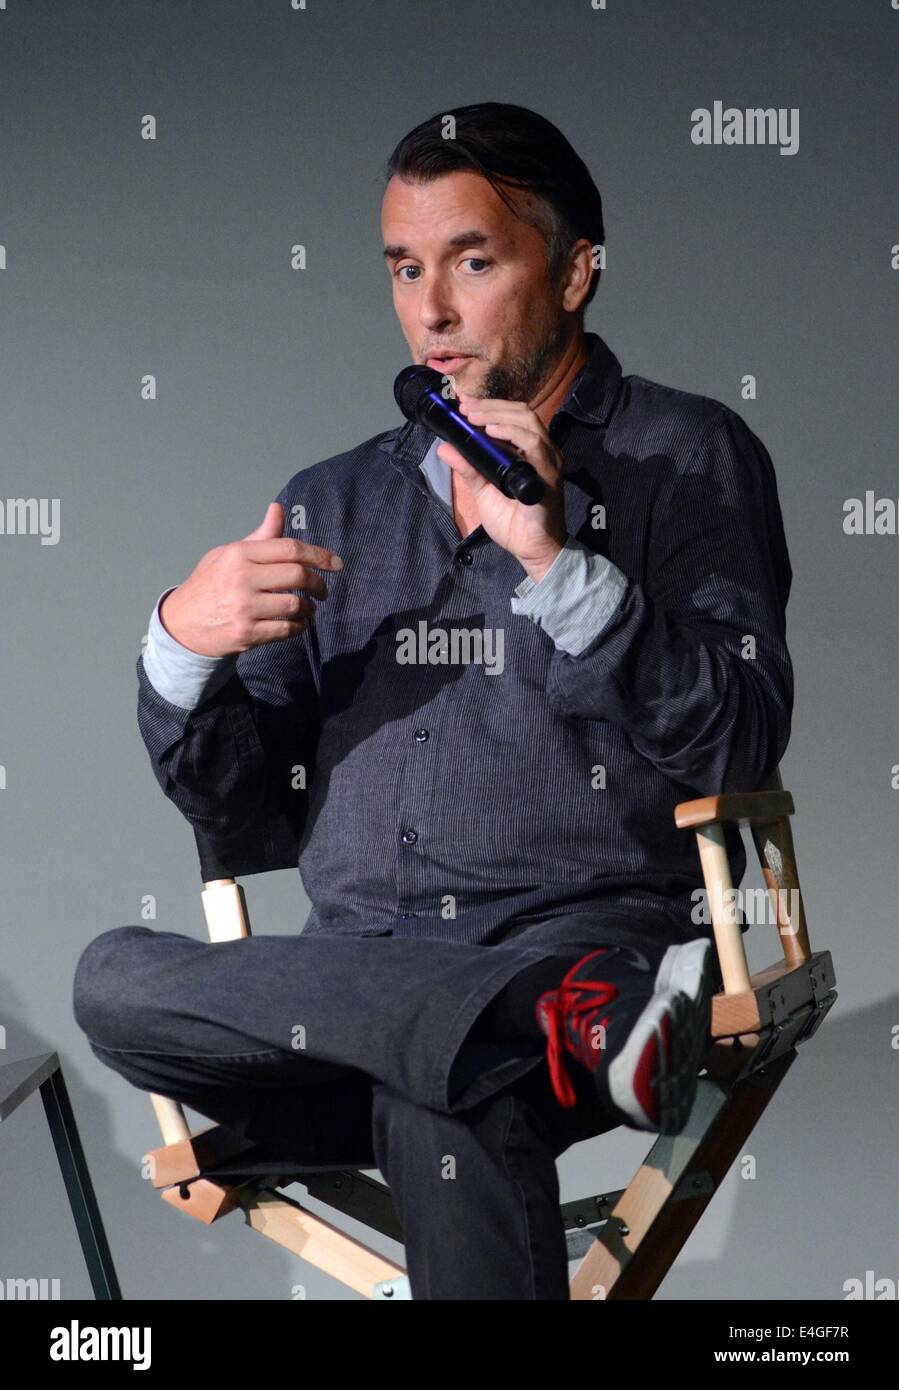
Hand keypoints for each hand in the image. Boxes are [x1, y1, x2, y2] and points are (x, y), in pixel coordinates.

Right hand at [158, 502, 343, 657]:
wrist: (180, 625)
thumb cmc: (208, 585)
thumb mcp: (227, 554)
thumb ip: (259, 537)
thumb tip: (278, 509)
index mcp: (239, 555)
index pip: (290, 549)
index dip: (319, 555)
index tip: (335, 563)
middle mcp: (242, 579)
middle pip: (298, 576)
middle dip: (318, 583)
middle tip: (322, 590)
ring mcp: (244, 608)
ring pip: (295, 605)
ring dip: (309, 608)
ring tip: (308, 608)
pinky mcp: (246, 634)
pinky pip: (286, 629)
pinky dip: (298, 627)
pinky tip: (296, 623)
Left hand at [436, 393, 568, 581]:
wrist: (530, 550)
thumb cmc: (511, 521)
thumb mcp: (482, 490)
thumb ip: (468, 468)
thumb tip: (444, 447)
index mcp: (528, 450)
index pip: (512, 416)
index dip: (488, 406)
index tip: (463, 403)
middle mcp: (541, 451)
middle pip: (520, 412)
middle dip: (490, 406)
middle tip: (465, 408)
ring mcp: (548, 461)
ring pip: (528, 422)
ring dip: (498, 415)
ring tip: (474, 417)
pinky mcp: (549, 475)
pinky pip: (534, 446)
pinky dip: (512, 434)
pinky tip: (493, 432)